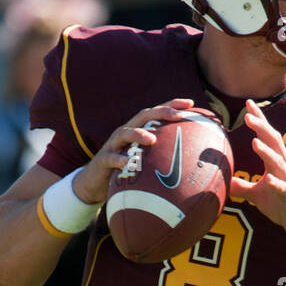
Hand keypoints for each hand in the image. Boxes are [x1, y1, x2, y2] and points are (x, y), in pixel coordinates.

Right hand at [72, 99, 195, 205]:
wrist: (95, 182)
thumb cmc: (125, 170)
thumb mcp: (144, 160)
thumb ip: (160, 156)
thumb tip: (189, 162)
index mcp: (137, 130)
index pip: (156, 113)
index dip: (172, 105)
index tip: (190, 103)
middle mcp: (125, 132)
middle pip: (143, 116)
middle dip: (161, 113)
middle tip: (178, 115)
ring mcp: (113, 145)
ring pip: (125, 133)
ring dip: (139, 134)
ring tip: (152, 139)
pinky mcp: (103, 160)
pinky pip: (111, 158)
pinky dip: (118, 159)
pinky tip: (127, 162)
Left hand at [230, 99, 285, 241]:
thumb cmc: (283, 205)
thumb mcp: (259, 195)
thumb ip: (243, 187)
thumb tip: (225, 182)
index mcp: (277, 163)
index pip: (267, 137)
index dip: (259, 120)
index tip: (248, 104)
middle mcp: (285, 168)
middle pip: (274, 143)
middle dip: (262, 128)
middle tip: (248, 115)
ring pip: (279, 163)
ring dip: (267, 152)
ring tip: (255, 142)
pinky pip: (284, 190)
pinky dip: (277, 184)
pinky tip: (270, 180)